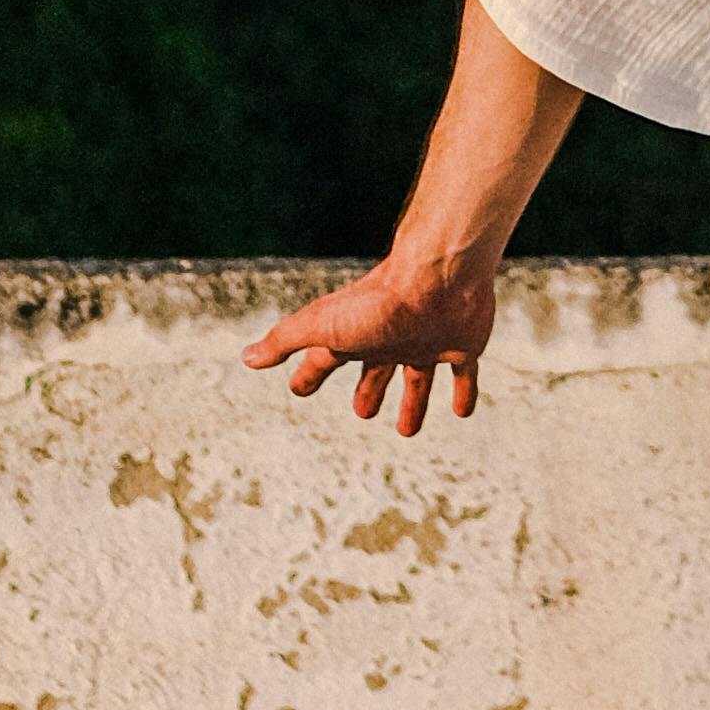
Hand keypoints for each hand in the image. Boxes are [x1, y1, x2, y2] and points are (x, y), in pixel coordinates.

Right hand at [244, 252, 498, 433]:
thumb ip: (285, 340)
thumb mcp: (321, 325)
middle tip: (363, 413)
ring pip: (418, 378)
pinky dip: (463, 393)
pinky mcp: (462, 345)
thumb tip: (246, 357)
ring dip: (413, 403)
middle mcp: (391, 339)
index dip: (310, 376)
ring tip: (408, 431)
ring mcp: (428, 341)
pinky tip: (462, 411)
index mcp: (355, 336)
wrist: (438, 277)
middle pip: (375, 370)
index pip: (325, 360)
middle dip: (368, 391)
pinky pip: (464, 374)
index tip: (299, 389)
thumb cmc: (378, 303)